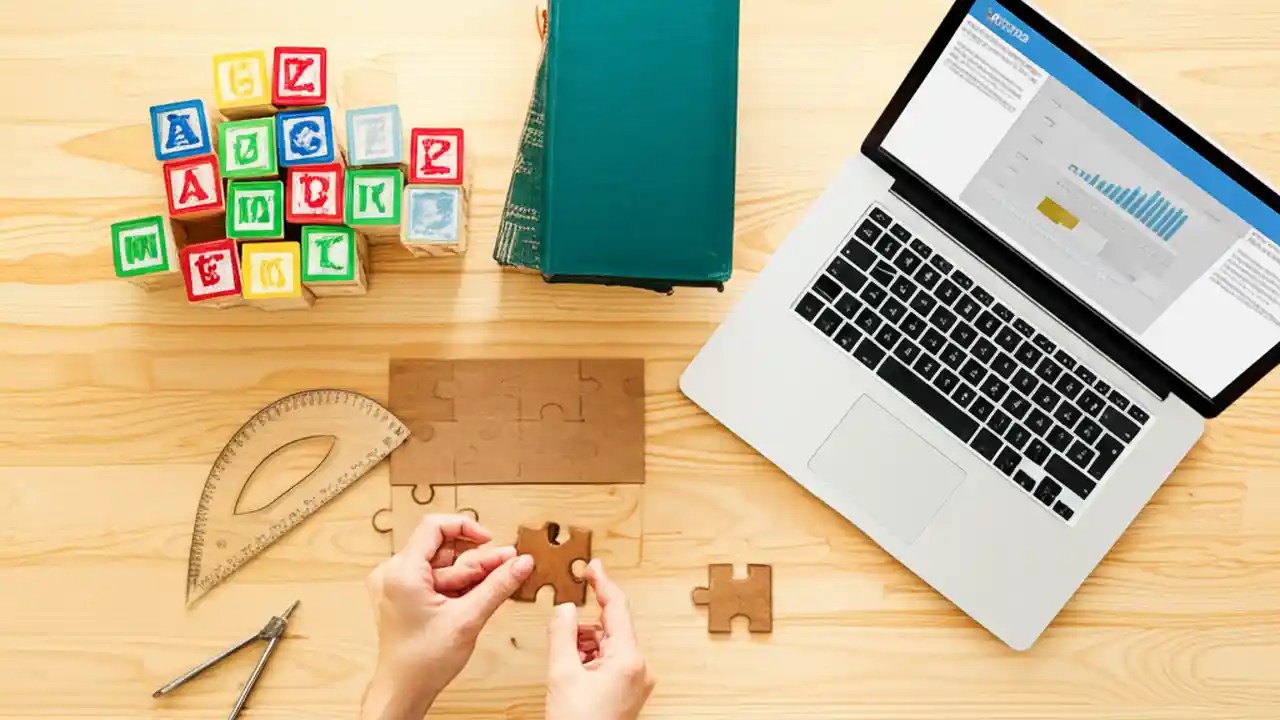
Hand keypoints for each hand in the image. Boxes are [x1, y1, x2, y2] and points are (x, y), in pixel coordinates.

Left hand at [362, 514, 534, 719]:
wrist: (404, 690)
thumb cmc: (423, 662)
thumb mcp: (468, 618)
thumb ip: (498, 586)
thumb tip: (521, 563)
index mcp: (402, 573)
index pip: (434, 526)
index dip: (466, 527)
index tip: (489, 540)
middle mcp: (393, 574)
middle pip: (442, 549)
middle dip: (476, 559)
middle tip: (507, 565)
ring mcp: (397, 585)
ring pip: (442, 565)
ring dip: (470, 573)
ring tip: (496, 582)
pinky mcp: (403, 595)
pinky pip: (434, 578)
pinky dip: (457, 585)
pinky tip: (479, 592)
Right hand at [546, 560, 654, 719]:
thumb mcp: (562, 674)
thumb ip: (563, 634)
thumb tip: (565, 609)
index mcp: (629, 659)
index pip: (617, 608)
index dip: (602, 583)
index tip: (593, 567)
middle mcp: (639, 667)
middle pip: (609, 629)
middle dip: (583, 630)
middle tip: (561, 640)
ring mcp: (636, 680)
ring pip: (606, 645)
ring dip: (584, 647)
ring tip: (565, 668)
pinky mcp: (629, 690)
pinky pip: (609, 661)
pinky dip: (589, 660)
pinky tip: (573, 674)